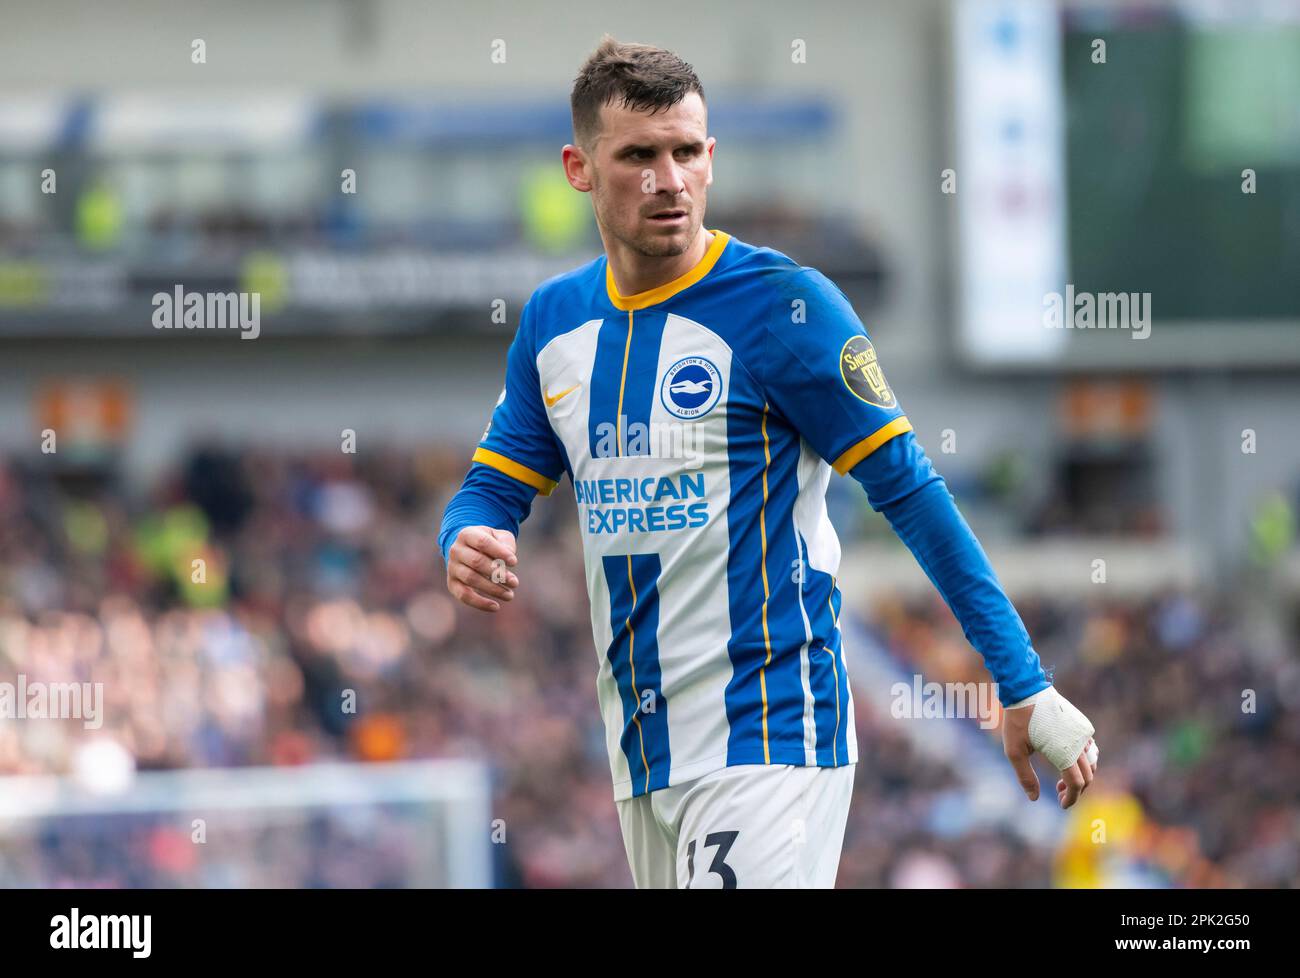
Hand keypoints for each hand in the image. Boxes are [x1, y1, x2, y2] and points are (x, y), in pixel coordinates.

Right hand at [445, 526, 518, 611]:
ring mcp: (452, 567)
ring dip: (492, 589)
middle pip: (476, 562)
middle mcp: (456, 550)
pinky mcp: (452, 583)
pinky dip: (479, 603)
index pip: (483, 543)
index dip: (499, 552)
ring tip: (510, 595)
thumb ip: (506, 543)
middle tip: (515, 583)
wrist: (469, 549)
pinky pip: (463, 595)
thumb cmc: (489, 543)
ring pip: (471, 579)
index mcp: (467, 534)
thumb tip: (509, 559)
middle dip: (497, 573)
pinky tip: (496, 607)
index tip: (514, 562)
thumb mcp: (499, 536)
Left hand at [1001, 686, 1097, 808]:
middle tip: (1058, 792)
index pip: (1076, 784)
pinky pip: (1090, 749)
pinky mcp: (1083, 724)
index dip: (1071, 798)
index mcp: (1064, 752)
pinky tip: (1067, 761)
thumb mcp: (1014, 751)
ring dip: (1081, 776)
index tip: (1061, 805)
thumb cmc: (1017, 722)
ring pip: (1092, 763)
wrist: (1026, 690)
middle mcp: (1079, 743)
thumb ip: (1025, 776)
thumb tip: (1034, 798)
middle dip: (1075, 790)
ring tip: (1062, 779)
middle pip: (1087, 777)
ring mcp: (1083, 733)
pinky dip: (1083, 761)